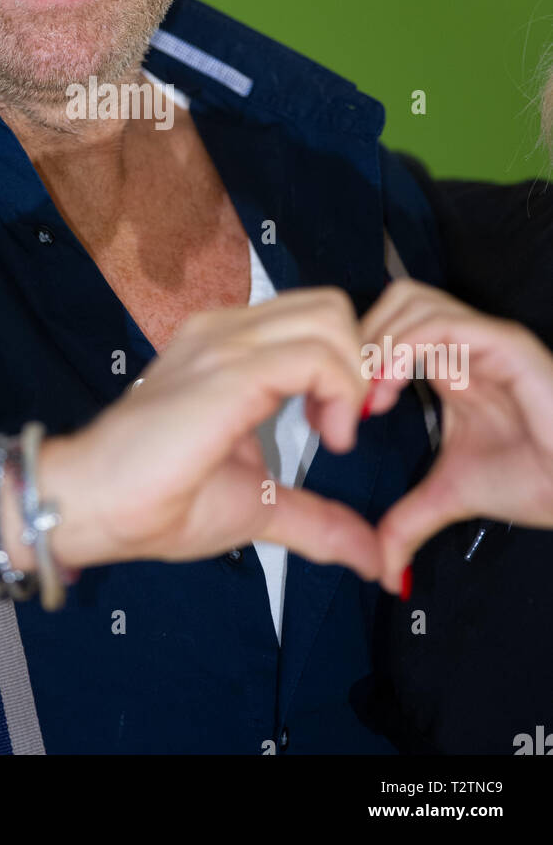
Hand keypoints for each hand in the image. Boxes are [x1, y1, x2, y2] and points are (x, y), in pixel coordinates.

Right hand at [39, 287, 383, 581]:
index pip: (314, 319)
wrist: (95, 503)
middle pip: (330, 307)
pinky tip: (329, 439)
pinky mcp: (228, 370)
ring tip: (335, 434)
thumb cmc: (160, 500)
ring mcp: (224, 342)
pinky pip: (315, 356)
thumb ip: (316, 519)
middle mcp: (226, 330)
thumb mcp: (257, 505)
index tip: (339, 425)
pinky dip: (342, 393)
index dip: (346, 366)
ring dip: (354, 377)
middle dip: (359, 363)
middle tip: (344, 425)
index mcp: (229, 347)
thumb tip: (373, 558)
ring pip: (330, 320)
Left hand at [359, 279, 552, 592]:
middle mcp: (465, 342)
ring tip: (367, 396)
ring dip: (378, 343)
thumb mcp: (452, 494)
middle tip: (344, 394)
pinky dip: (405, 348)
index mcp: (450, 363)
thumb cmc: (536, 478)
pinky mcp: (506, 345)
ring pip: (412, 301)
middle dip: (359, 339)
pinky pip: (444, 324)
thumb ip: (410, 519)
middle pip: (394, 300)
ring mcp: (486, 338)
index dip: (353, 353)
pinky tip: (388, 390)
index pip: (388, 324)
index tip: (333, 404)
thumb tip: (382, 564)